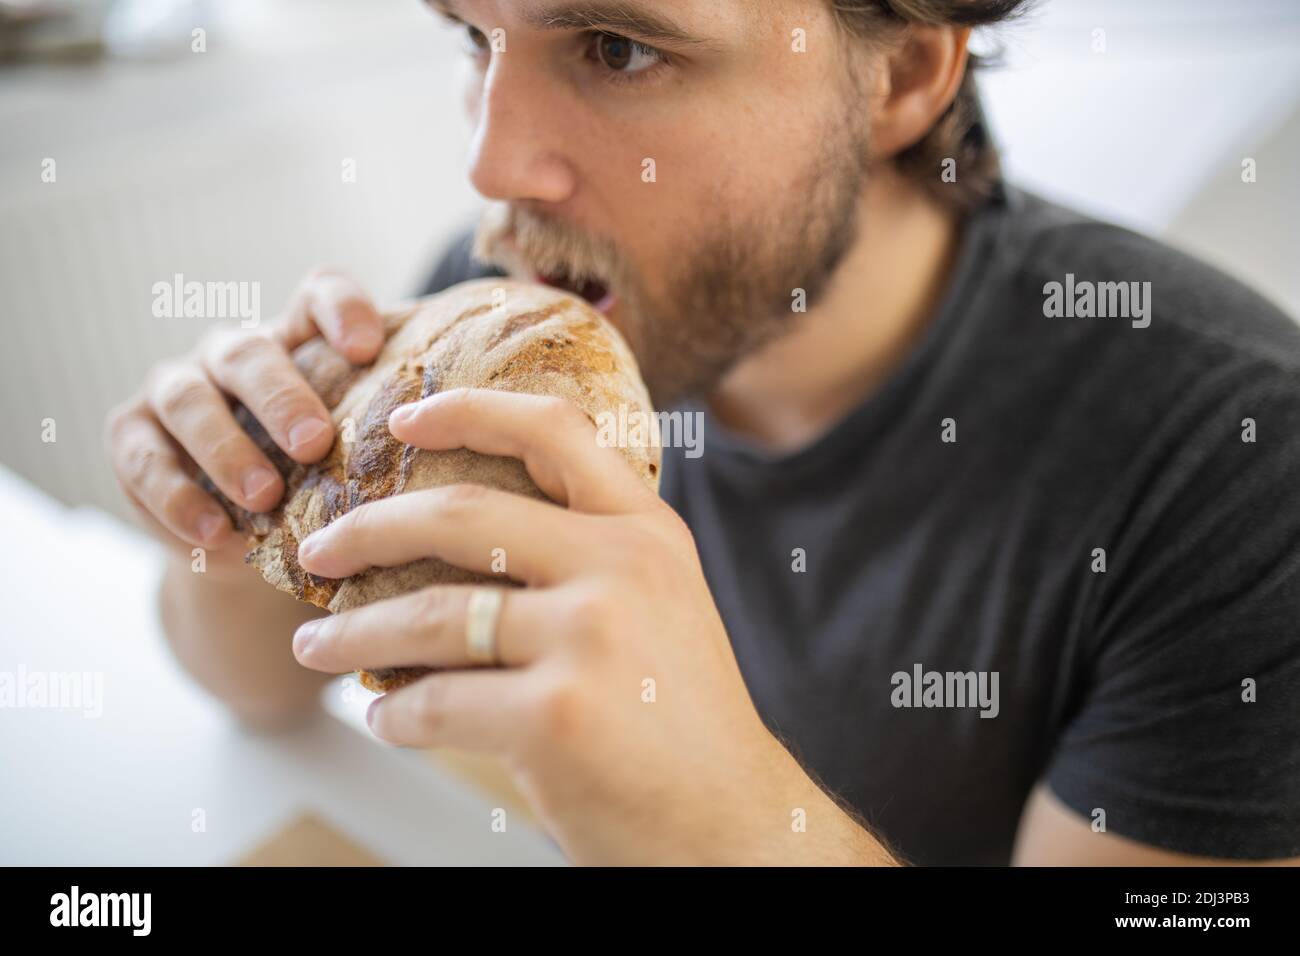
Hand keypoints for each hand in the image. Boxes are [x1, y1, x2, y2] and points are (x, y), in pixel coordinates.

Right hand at [104, 268, 384, 563]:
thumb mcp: (367, 450)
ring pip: (188, 400)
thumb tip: (495, 421)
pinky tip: (216, 536)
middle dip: (281, 395)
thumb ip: (408, 425)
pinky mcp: (131, 438)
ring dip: (226, 449)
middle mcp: (235, 352)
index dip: (341, 310)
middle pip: (250, 351)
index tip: (369, 347)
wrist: (255, 543)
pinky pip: (143, 460)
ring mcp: (177, 389)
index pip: (318, 293)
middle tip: (315, 444)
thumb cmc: (329, 480)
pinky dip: (176, 499)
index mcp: (300, 338)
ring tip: (265, 496)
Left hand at [290, 388, 894, 863]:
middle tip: (319, 549)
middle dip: (370, 528)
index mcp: (647, 532)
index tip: (405, 417)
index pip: (553, 431)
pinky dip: (394, 715)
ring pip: (431, 614)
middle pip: (464, 514)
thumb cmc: (683, 722)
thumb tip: (459, 544)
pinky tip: (384, 719)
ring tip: (313, 645)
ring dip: (354, 631)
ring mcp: (590, 635)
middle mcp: (622, 566)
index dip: (469, 410)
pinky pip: (436, 702)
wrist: (733, 825)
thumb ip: (590, 561)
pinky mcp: (554, 714)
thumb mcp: (660, 609)